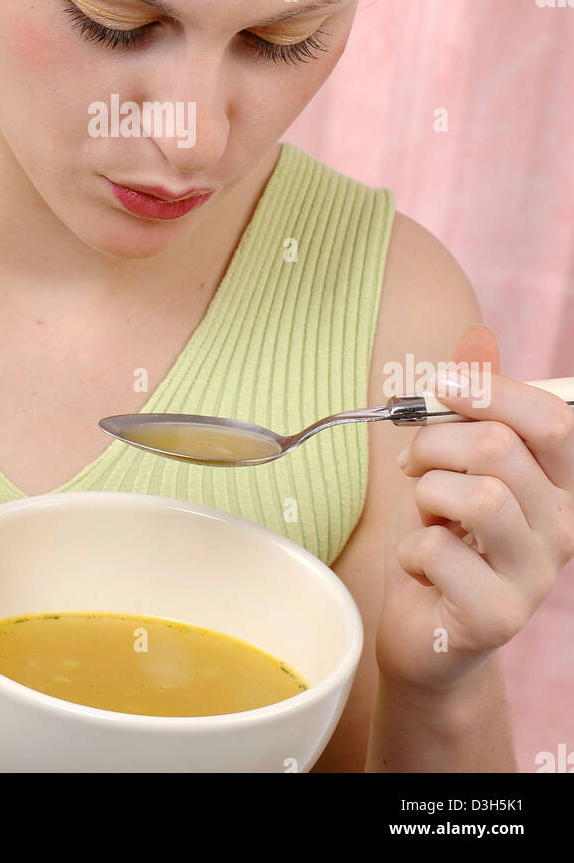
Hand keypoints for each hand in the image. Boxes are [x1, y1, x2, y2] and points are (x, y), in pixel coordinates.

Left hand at [375, 324, 573, 698]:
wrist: (426, 632)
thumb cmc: (442, 538)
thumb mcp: (452, 461)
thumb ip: (471, 403)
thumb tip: (477, 336)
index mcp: (560, 484)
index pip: (551, 419)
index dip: (490, 391)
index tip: (440, 387)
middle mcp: (564, 527)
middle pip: (499, 449)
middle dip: (434, 443)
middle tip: (413, 464)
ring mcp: (536, 575)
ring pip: (475, 495)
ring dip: (426, 495)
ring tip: (425, 515)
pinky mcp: (499, 615)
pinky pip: (438, 550)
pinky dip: (410, 550)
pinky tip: (420, 567)